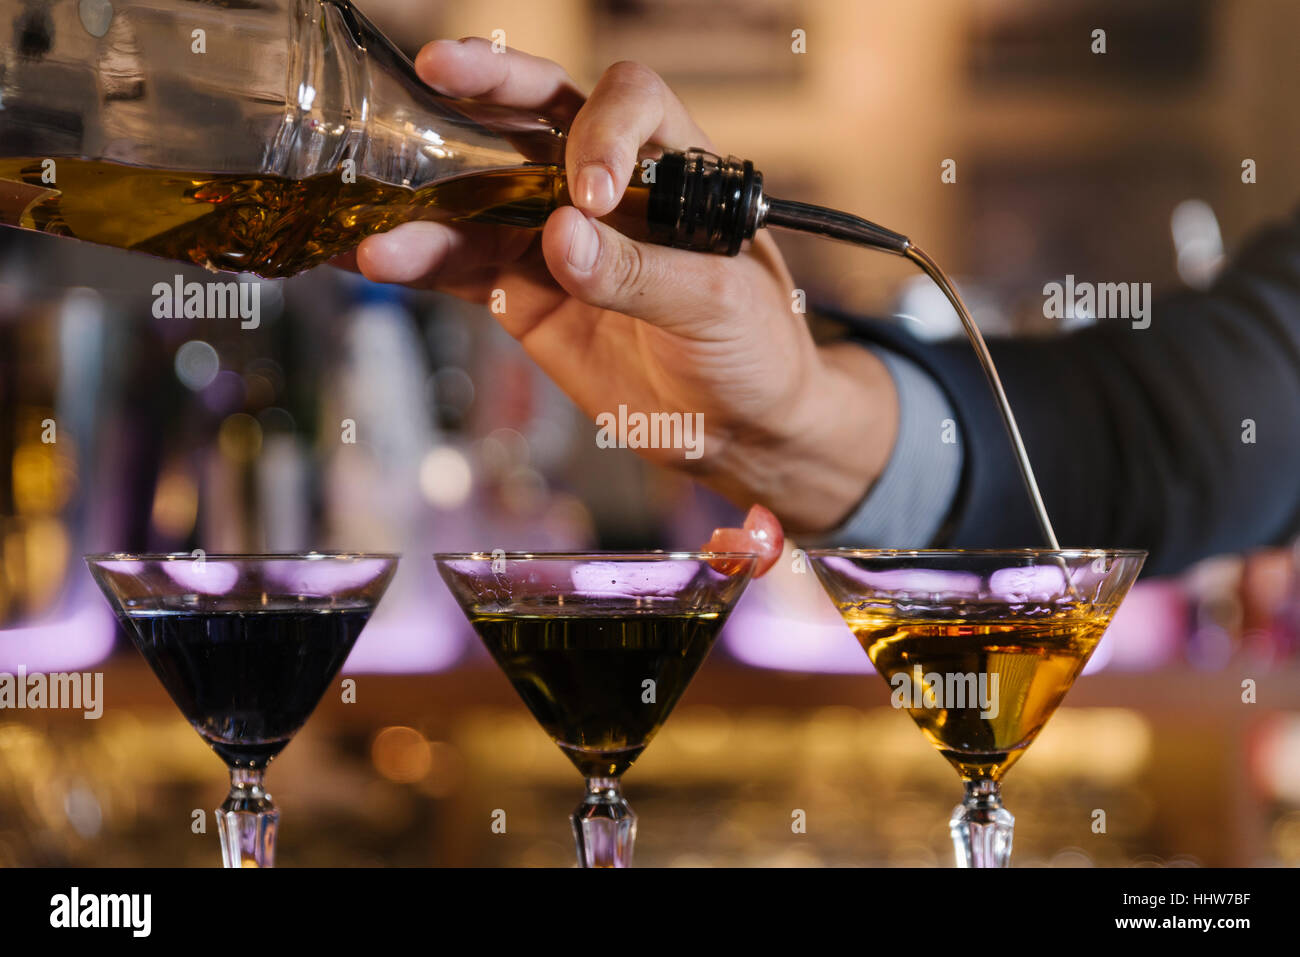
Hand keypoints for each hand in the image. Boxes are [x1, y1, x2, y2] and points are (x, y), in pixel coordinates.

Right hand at [349, 38, 898, 532]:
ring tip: (382, 229)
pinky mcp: (522, 293)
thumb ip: (639, 272)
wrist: (737, 429)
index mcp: (670, 167)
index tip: (589, 193)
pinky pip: (460, 267)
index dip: (602, 132)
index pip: (627, 103)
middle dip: (489, 87)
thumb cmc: (754, 350)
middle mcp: (604, 188)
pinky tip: (368, 256)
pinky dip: (416, 262)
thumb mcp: (716, 306)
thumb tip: (559, 237)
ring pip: (481, 195)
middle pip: (537, 113)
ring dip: (429, 206)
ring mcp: (555, 239)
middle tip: (440, 71)